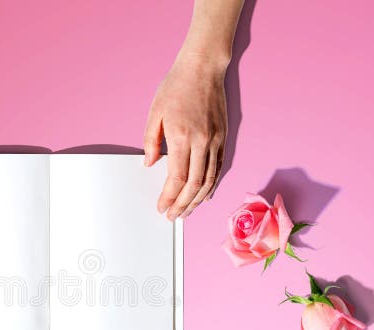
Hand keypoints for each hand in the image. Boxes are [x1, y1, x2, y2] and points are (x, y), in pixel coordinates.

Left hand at [144, 55, 227, 219]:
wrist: (203, 68)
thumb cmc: (176, 87)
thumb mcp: (154, 113)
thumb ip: (151, 141)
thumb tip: (150, 165)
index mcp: (182, 136)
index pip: (177, 178)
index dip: (170, 197)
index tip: (162, 207)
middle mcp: (203, 141)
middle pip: (194, 184)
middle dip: (183, 204)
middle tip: (173, 217)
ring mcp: (216, 140)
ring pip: (209, 179)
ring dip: (197, 200)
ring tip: (187, 211)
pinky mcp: (223, 137)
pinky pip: (218, 168)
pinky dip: (211, 185)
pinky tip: (204, 195)